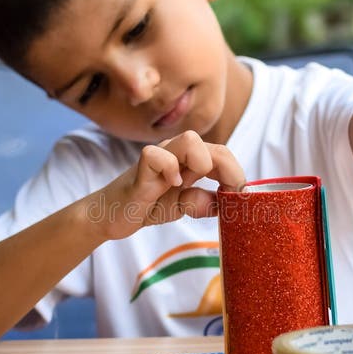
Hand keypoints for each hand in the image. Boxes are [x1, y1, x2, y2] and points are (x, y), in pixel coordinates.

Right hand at [94, 130, 244, 239]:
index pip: (223, 154)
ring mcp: (159, 156)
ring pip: (190, 139)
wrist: (114, 214)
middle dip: (229, 170)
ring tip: (194, 184)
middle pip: (213, 146)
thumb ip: (204, 202)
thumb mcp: (184, 206)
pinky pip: (156, 155)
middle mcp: (177, 152)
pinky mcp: (141, 168)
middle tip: (228, 193)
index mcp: (191, 159)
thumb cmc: (149, 204)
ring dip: (201, 162)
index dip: (236, 173)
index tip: (238, 196)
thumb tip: (224, 202)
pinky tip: (171, 185)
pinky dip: (168, 169)